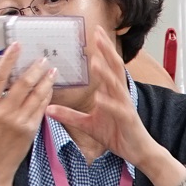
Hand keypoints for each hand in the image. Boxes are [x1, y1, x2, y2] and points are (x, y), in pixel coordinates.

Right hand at [0, 42, 54, 182]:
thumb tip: (6, 77)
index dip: (9, 59)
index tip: (17, 46)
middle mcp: (2, 111)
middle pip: (22, 83)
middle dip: (35, 69)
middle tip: (43, 59)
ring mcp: (17, 121)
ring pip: (35, 94)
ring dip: (45, 80)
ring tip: (50, 71)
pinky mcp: (29, 129)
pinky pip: (40, 108)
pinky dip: (45, 96)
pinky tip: (49, 89)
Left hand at [47, 27, 161, 166]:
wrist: (138, 152)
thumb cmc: (116, 134)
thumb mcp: (88, 124)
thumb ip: (69, 115)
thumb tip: (47, 108)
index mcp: (111, 92)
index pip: (106, 66)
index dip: (101, 49)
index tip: (93, 33)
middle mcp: (119, 95)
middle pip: (114, 68)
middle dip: (106, 50)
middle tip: (98, 33)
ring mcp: (124, 106)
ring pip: (115, 86)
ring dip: (105, 74)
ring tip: (95, 61)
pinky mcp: (127, 120)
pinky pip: (118, 110)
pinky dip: (109, 103)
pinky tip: (100, 97)